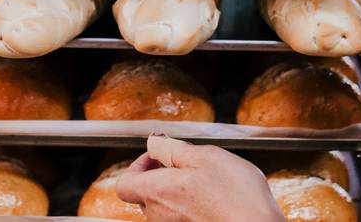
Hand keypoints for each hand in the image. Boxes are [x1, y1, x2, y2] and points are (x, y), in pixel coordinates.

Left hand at [115, 135, 283, 221]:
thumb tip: (156, 145)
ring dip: (178, 189)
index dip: (137, 165)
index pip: (125, 184)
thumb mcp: (205, 156)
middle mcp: (160, 215)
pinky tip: (215, 195)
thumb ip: (174, 149)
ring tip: (205, 178)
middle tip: (184, 162)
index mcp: (156, 192)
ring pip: (165, 205)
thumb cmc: (235, 195)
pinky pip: (181, 215)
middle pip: (145, 194)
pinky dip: (191, 203)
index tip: (156, 155)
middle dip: (160, 174)